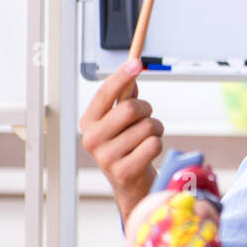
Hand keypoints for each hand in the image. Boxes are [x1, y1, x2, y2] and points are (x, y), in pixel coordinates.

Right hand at [79, 59, 164, 227]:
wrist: (130, 183)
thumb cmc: (126, 146)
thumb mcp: (120, 121)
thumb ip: (123, 98)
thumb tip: (132, 73)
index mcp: (88, 122)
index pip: (105, 94)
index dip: (122, 76)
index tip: (137, 63)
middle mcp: (92, 139)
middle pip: (131, 109)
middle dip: (147, 109)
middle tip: (147, 116)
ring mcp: (106, 157)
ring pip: (148, 127)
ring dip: (156, 129)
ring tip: (148, 138)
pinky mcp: (124, 171)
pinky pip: (154, 145)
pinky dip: (158, 145)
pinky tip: (148, 152)